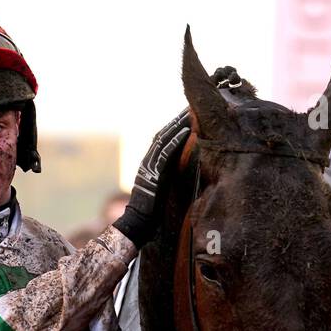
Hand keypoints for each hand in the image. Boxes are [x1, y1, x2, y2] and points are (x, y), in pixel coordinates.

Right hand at [116, 110, 191, 247]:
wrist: (137, 224)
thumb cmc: (152, 211)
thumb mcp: (163, 188)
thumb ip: (171, 175)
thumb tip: (188, 170)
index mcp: (151, 163)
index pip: (163, 139)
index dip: (175, 125)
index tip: (189, 113)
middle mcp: (148, 161)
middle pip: (164, 134)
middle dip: (178, 120)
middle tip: (192, 106)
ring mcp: (149, 166)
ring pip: (164, 139)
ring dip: (178, 124)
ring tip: (191, 112)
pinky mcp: (152, 172)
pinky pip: (165, 153)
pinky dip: (175, 140)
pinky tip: (187, 130)